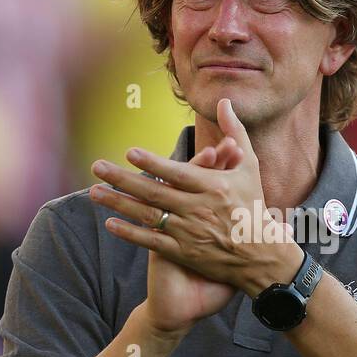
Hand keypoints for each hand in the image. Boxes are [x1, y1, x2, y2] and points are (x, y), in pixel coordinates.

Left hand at [88, 99, 302, 296]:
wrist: (262, 255)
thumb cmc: (253, 205)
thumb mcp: (249, 167)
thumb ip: (235, 133)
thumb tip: (224, 101)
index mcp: (213, 187)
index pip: (178, 172)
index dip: (153, 163)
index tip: (130, 152)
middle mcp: (199, 210)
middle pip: (155, 193)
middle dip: (123, 180)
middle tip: (97, 167)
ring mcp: (189, 233)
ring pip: (148, 216)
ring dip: (118, 204)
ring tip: (94, 192)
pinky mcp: (184, 253)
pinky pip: (152, 242)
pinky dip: (130, 233)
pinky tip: (110, 224)